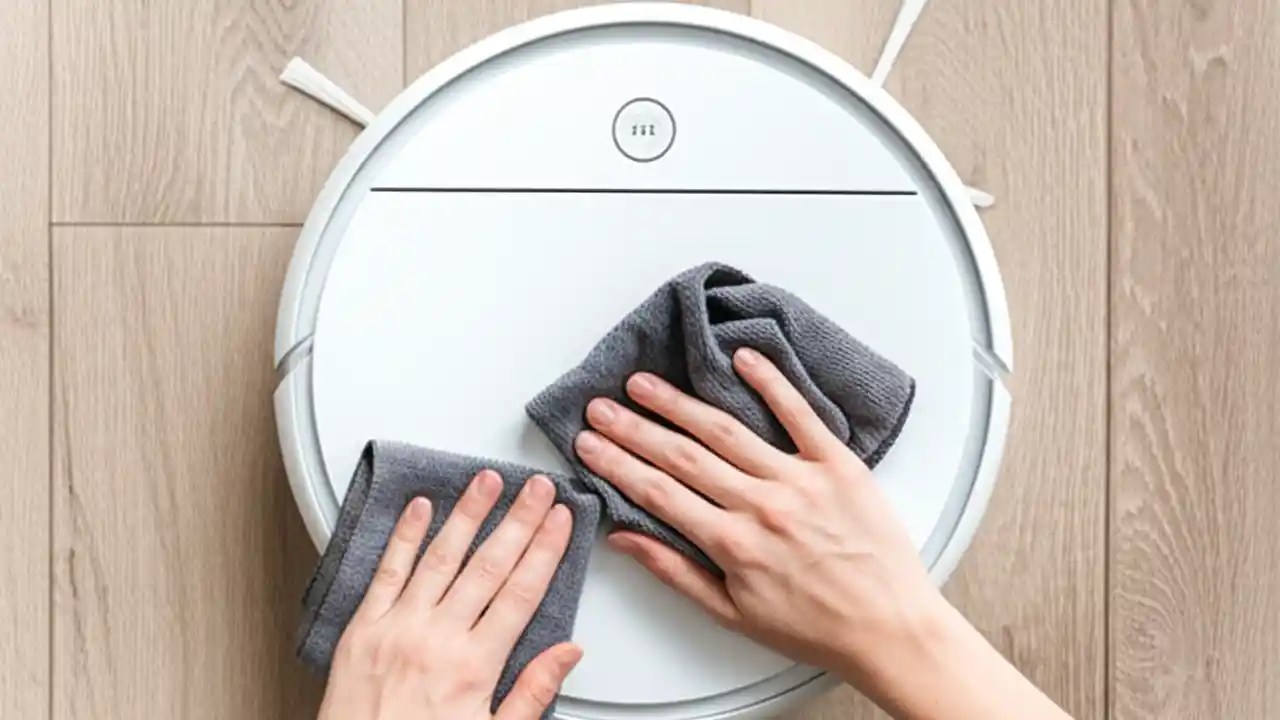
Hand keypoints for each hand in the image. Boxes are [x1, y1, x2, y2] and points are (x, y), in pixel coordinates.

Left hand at [318, 472, 582, 719]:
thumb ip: (532, 692)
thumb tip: (568, 652)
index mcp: (474, 666)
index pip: (521, 592)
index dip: (546, 550)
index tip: (561, 520)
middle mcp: (436, 639)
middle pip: (489, 566)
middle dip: (518, 520)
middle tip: (537, 488)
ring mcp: (397, 628)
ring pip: (441, 557)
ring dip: (468, 514)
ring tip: (487, 481)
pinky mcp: (362, 629)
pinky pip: (387, 572)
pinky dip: (404, 536)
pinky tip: (420, 507)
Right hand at [571, 347, 936, 678]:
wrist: (890, 628)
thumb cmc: (815, 627)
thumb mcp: (733, 614)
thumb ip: (675, 572)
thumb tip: (626, 539)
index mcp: (733, 544)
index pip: (658, 492)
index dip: (617, 464)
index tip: (589, 444)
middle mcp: (762, 505)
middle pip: (683, 454)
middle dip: (634, 427)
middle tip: (601, 407)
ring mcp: (801, 479)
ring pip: (727, 430)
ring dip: (680, 403)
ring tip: (645, 383)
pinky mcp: (839, 464)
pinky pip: (799, 414)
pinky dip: (770, 382)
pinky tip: (740, 359)